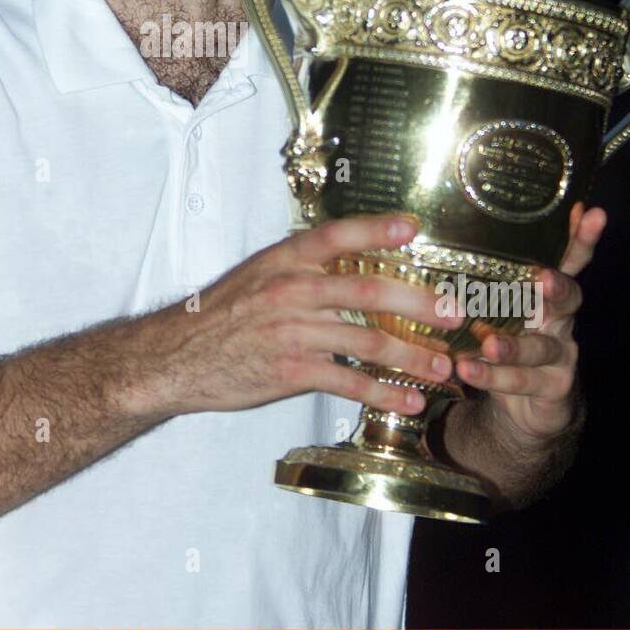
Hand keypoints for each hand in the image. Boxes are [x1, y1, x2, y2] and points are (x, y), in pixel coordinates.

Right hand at [142, 213, 463, 418]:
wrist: (176, 357)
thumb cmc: (220, 316)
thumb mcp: (256, 276)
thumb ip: (299, 270)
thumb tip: (350, 265)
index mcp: (283, 261)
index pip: (336, 236)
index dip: (376, 229)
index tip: (413, 228)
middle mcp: (291, 290)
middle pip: (367, 291)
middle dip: (418, 302)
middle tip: (453, 313)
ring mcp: (292, 332)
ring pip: (367, 341)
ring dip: (413, 356)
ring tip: (443, 367)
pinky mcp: (290, 371)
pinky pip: (349, 380)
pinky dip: (384, 393)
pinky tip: (408, 401)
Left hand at [453, 202, 607, 441]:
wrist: (523, 408)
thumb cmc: (505, 339)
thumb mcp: (497, 306)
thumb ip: (484, 280)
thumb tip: (446, 231)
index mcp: (547, 293)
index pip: (570, 260)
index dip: (582, 238)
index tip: (590, 212)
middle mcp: (561, 320)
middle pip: (568, 299)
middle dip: (557, 288)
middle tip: (542, 279)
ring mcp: (561, 356)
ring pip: (540, 348)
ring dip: (513, 346)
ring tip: (488, 344)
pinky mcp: (553, 388)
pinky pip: (523, 381)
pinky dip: (493, 376)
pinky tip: (467, 369)